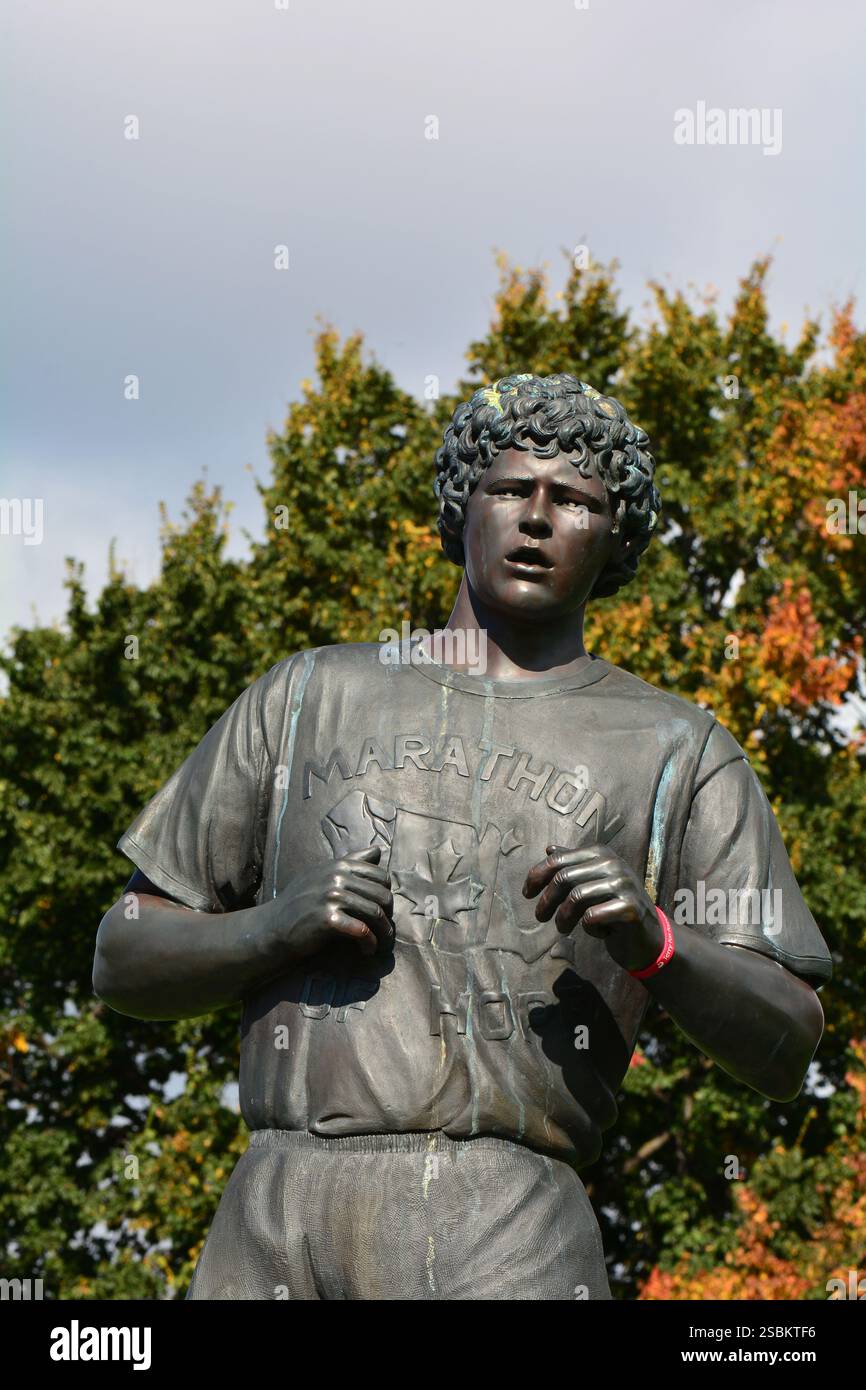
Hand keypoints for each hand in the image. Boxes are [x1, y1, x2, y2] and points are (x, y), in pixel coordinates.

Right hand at [269, 847, 394, 960]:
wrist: (272, 927)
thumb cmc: (299, 902)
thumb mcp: (322, 874)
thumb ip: (350, 862)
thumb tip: (378, 850)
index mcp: (339, 865)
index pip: (381, 876)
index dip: (386, 894)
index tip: (383, 911)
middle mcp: (336, 877)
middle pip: (382, 895)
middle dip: (388, 915)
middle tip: (385, 930)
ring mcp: (331, 896)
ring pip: (375, 913)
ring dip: (383, 933)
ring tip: (381, 943)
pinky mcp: (327, 919)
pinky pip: (362, 930)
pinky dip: (369, 943)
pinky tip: (367, 950)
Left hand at [522, 843, 663, 972]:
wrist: (647, 936)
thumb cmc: (613, 906)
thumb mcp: (593, 881)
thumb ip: (572, 864)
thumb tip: (549, 849)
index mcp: (600, 853)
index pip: (558, 860)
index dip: (537, 876)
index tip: (527, 894)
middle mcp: (613, 863)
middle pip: (564, 879)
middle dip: (547, 901)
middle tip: (541, 918)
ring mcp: (624, 884)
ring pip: (576, 898)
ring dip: (564, 918)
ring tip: (563, 928)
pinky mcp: (630, 908)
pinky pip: (592, 917)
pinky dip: (588, 929)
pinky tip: (597, 931)